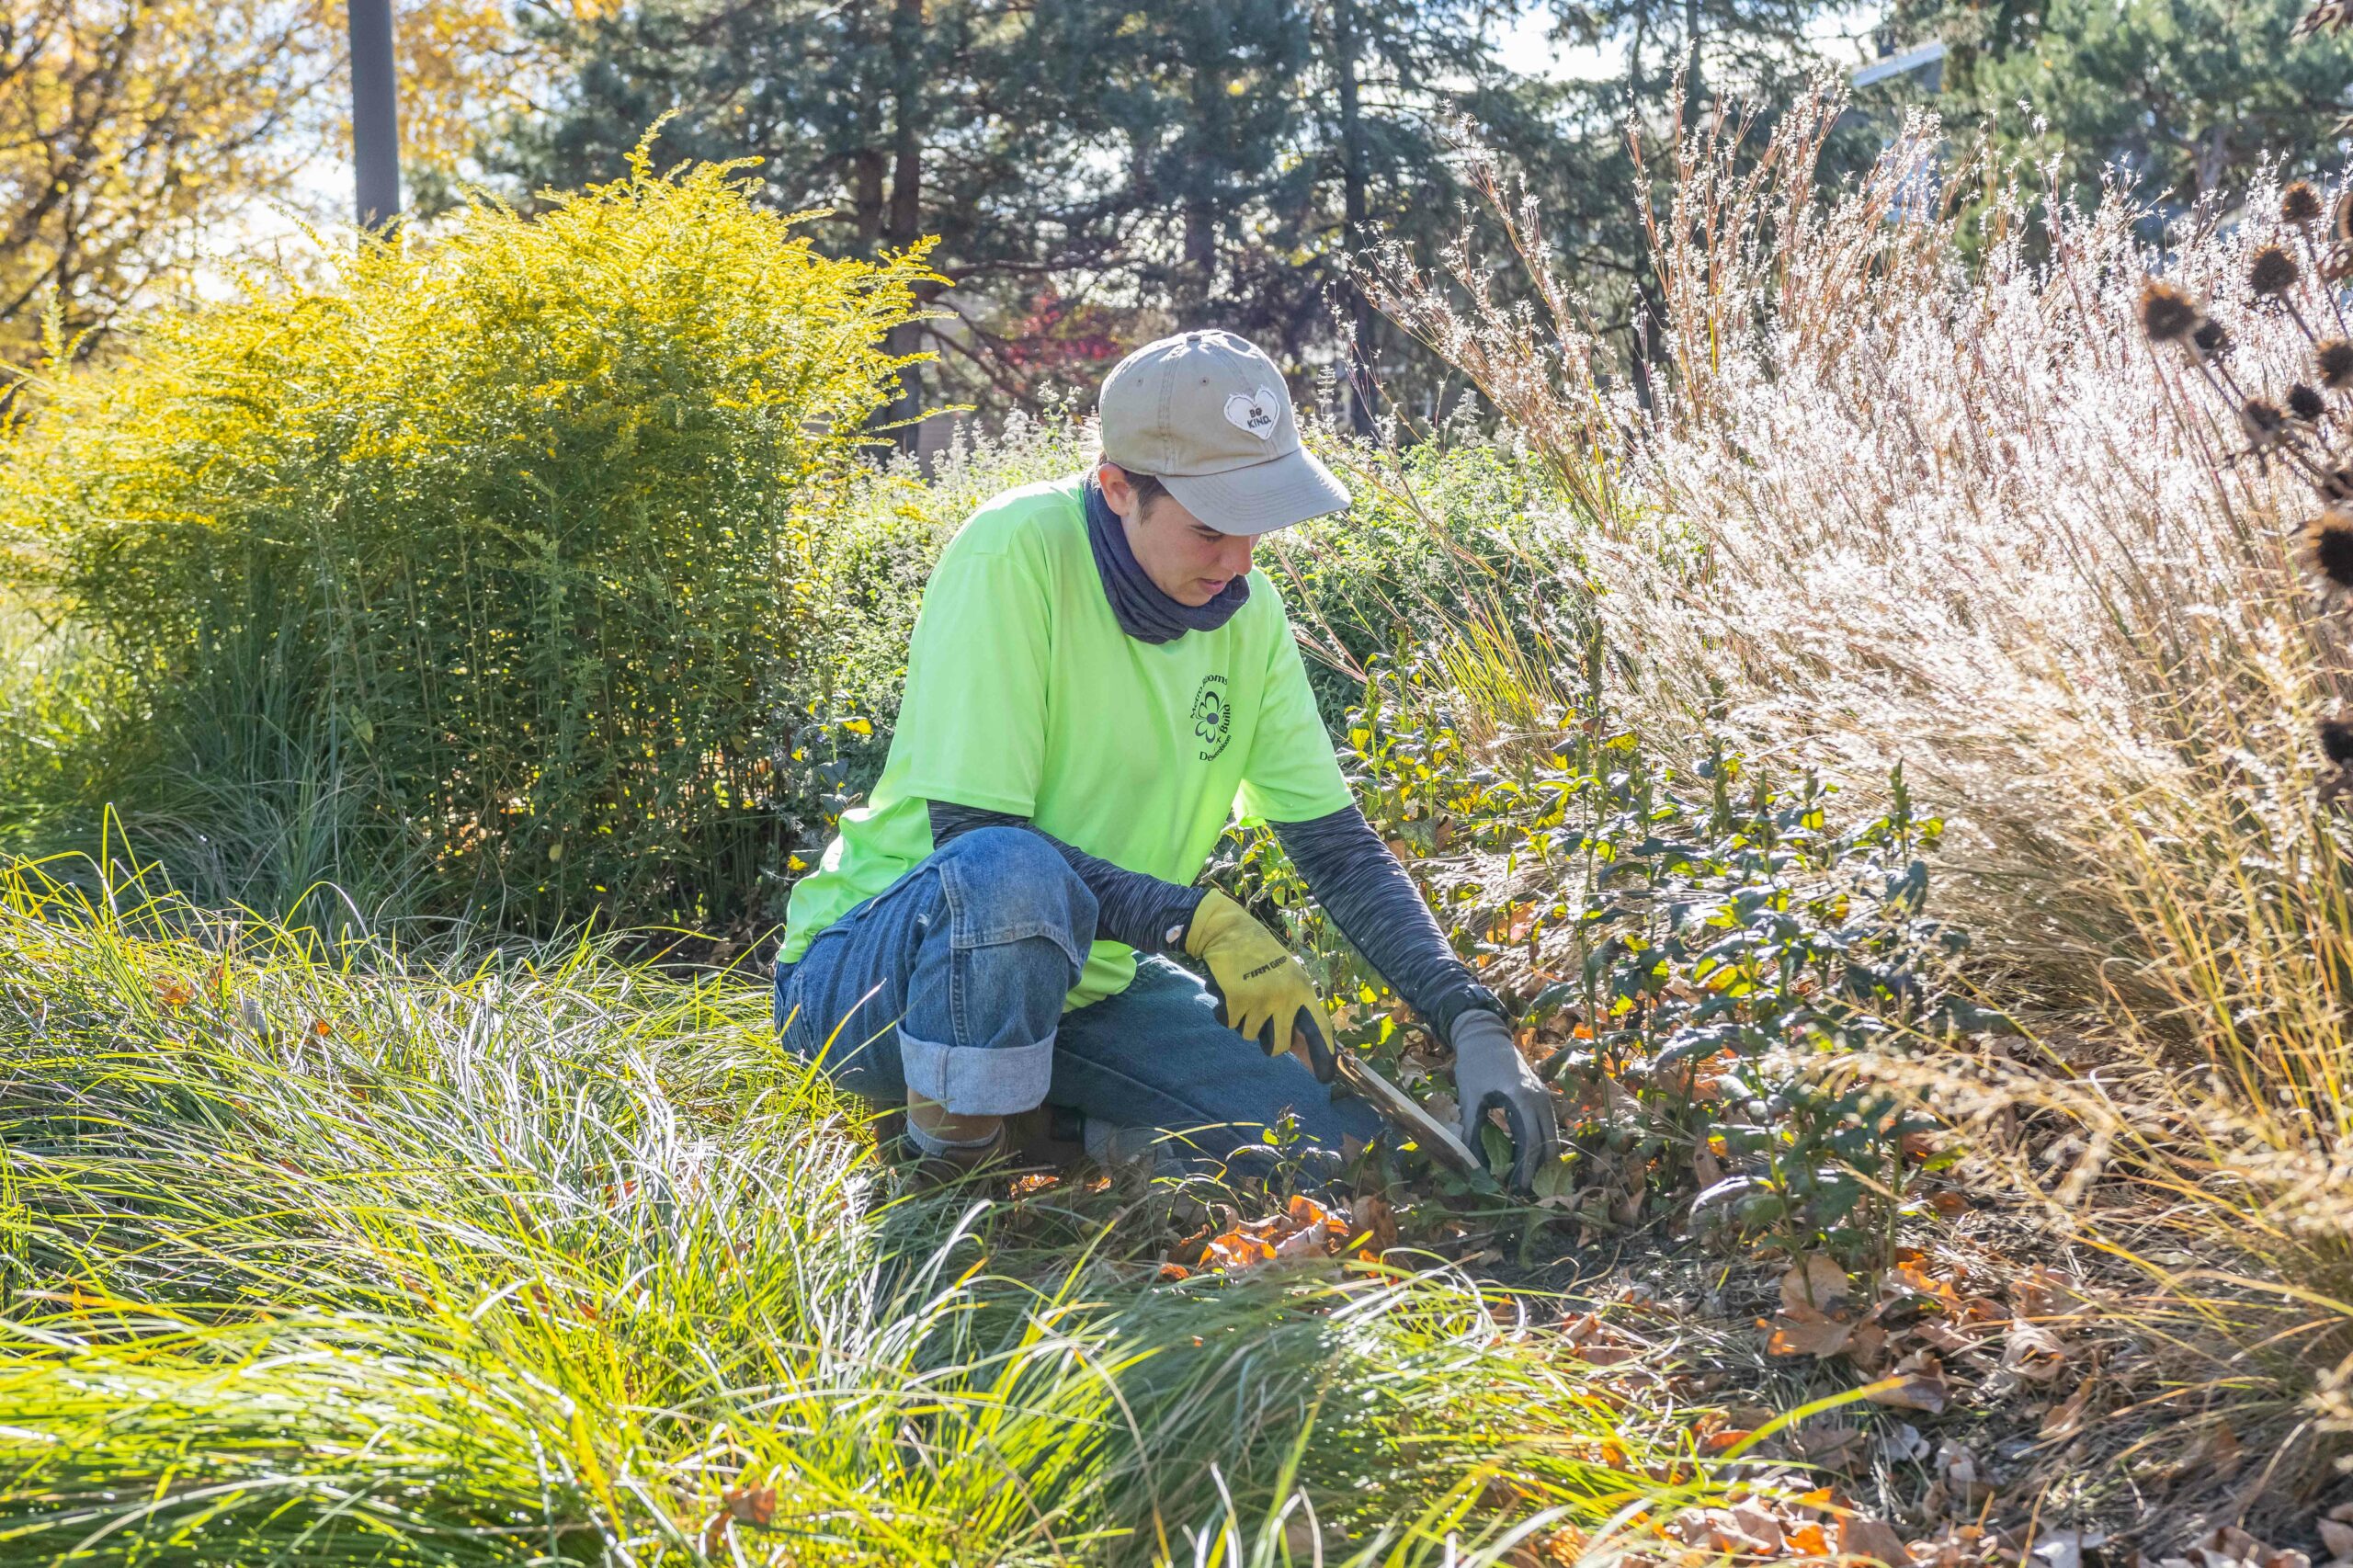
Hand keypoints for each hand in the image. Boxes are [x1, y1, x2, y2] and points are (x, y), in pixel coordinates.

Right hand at [1183, 890, 1336, 1082]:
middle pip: (1281, 1045)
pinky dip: (1225, 1013)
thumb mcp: (1286, 974)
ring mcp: (1261, 1000)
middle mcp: (1285, 997)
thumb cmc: (1258, 954)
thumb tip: (1298, 1043)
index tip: (1326, 1076)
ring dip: (1243, 1022)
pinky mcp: (1237, 1001)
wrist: (1228, 932)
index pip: (1318, 1028)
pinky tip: (1227, 992)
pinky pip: (1230, 1024)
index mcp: (1302, 988)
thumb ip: (1293, 1004)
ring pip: (1250, 1036)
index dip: (1323, 1054)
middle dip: (1271, 1045)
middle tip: (1263, 1031)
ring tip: (1243, 996)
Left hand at [1450, 1009, 1559, 1190]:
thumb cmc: (1474, 1067)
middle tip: (1525, 1189)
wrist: (1484, 1037)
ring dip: (1543, 1156)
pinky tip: (1530, 1155)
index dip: (1526, 1167)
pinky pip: (1548, 1123)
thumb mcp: (1470, 1099)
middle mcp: (1538, 1098)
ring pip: (1552, 1133)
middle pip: (1548, 1140)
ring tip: (1529, 1177)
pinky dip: (1543, 1141)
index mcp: (1521, 1098)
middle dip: (1539, 1167)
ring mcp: (1542, 1095)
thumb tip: (1476, 1164)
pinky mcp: (1541, 1094)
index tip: (1518, 1187)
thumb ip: (1474, 1130)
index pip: (1531, 1141)